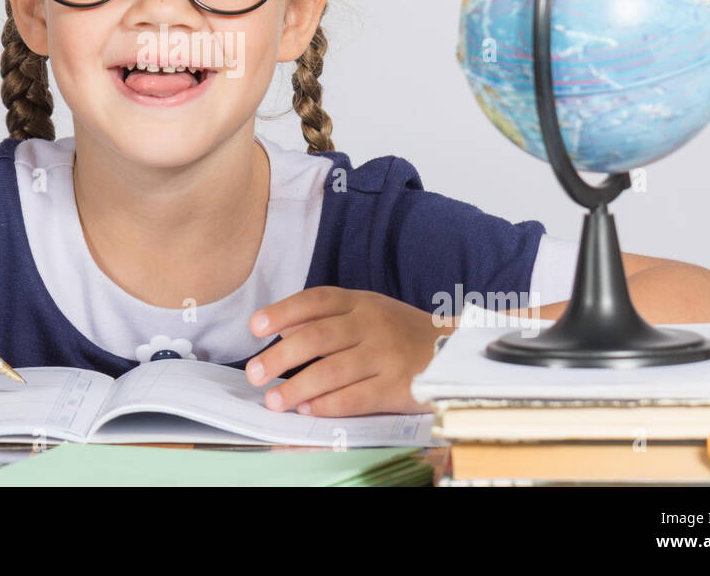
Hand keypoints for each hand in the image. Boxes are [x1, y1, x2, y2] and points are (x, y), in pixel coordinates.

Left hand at [245, 286, 451, 416]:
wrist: (456, 352)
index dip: (282, 312)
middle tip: (254, 373)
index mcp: (361, 303)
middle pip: (318, 336)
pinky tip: (308, 409)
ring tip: (274, 399)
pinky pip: (356, 397)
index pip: (316, 301)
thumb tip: (281, 326)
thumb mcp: (367, 312)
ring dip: (298, 386)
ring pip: (333, 370)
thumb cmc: (400, 332)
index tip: (255, 327)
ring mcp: (386, 355)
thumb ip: (325, 317)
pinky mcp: (397, 387)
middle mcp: (372, 325)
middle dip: (280, 356)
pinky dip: (328, 405)